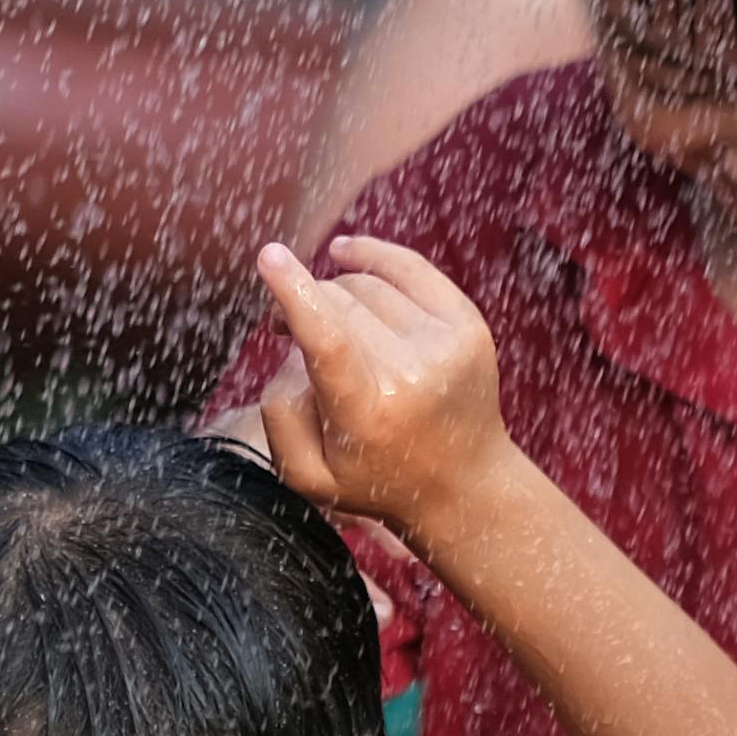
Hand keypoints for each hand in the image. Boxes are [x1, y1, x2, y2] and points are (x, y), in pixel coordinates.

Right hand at [249, 232, 513, 542]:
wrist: (464, 482)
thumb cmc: (379, 478)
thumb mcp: (310, 475)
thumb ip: (280, 415)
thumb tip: (294, 350)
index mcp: (368, 416)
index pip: (328, 340)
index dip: (295, 293)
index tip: (269, 256)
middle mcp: (412, 375)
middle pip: (341, 305)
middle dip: (304, 302)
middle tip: (282, 327)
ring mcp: (446, 345)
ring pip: (368, 286)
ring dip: (335, 294)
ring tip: (325, 319)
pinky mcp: (467, 324)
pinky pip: (409, 268)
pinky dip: (372, 256)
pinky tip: (345, 254)